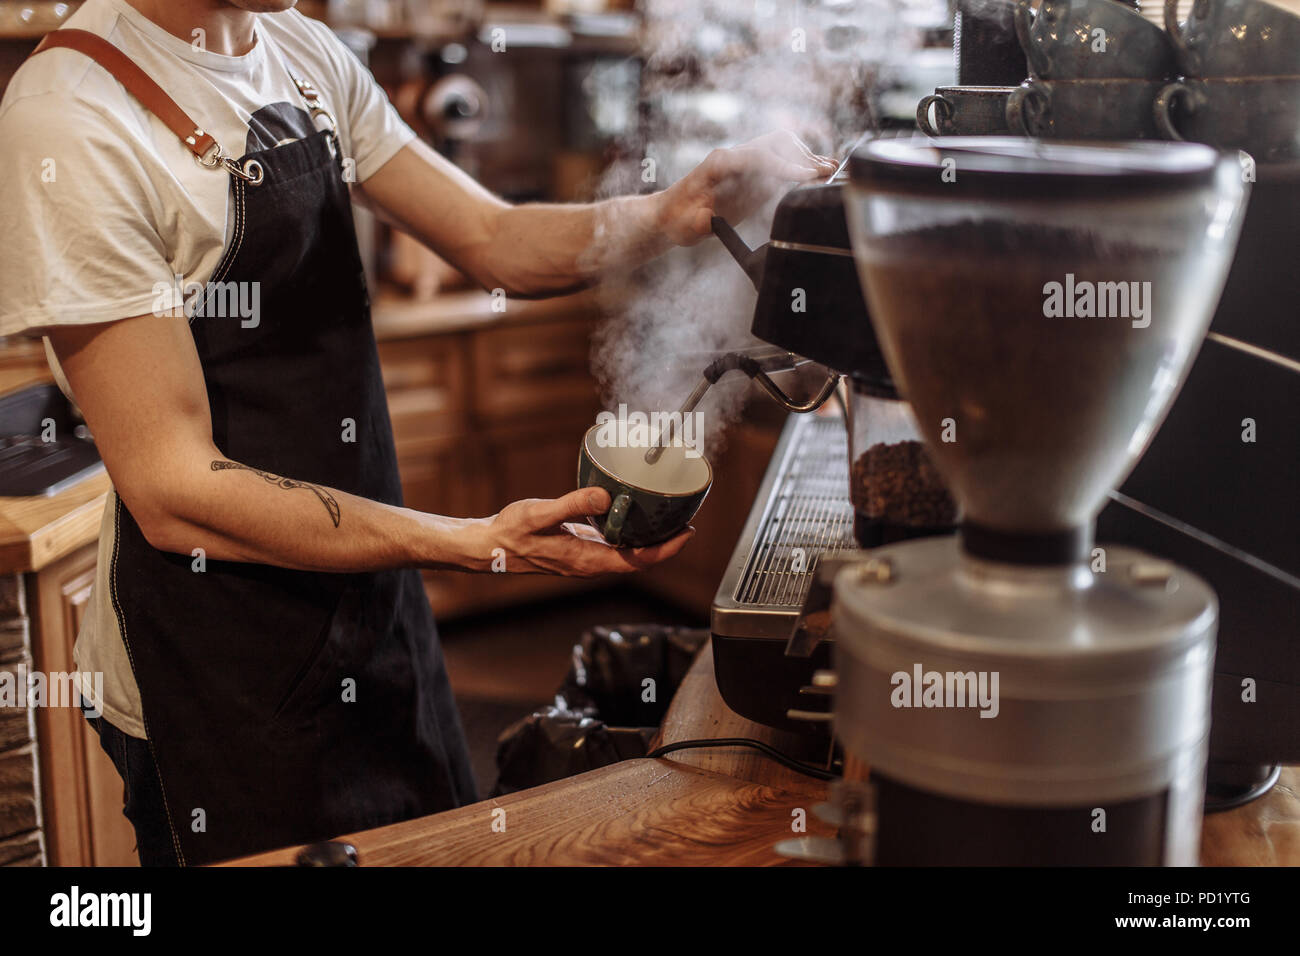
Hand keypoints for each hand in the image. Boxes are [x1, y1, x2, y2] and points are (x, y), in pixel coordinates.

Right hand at [465, 488, 694, 576]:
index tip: (687, 534)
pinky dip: (629, 534)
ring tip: (668, 518)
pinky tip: (633, 516)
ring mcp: (585, 558)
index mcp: (587, 560)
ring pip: (627, 553)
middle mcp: (590, 563)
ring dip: (649, 540)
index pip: (638, 561)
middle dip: (665, 544)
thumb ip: (572, 504)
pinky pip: (613, 546)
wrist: (489, 547)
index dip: (666, 549)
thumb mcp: (540, 514)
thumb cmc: (511, 533)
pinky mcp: (579, 549)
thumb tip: (605, 496)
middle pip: (639, 559)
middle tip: (686, 521)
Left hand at [653, 130, 836, 246]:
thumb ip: (698, 222)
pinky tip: (819, 175)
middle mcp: (735, 157)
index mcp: (719, 163)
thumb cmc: (676, 219)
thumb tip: (709, 218)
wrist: (670, 215)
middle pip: (775, 142)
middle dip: (801, 156)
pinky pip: (781, 162)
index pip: (758, 156)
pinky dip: (801, 166)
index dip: (784, 166)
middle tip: (823, 174)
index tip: (807, 177)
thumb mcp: (685, 225)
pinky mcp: (753, 175)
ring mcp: (746, 163)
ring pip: (782, 147)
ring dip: (805, 157)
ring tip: (830, 172)